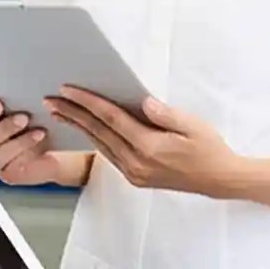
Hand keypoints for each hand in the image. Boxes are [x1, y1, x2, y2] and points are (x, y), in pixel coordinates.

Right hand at [0, 99, 64, 185]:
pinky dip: (26, 152)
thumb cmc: (38, 123)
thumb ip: (16, 101)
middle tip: (24, 117)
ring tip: (38, 130)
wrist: (56, 149)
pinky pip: (11, 165)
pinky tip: (40, 141)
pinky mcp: (7, 174)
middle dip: (4, 127)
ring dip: (18, 141)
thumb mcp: (27, 108)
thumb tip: (14, 89)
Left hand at [45, 87, 240, 197]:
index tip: (68, 89)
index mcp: (149, 147)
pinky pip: (108, 155)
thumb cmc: (208, 148)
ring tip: (59, 112)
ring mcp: (134, 173)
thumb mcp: (192, 125)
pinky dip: (94, 139)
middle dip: (72, 114)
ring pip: (100, 145)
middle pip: (98, 132)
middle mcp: (136, 162)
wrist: (219, 179)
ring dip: (78, 127)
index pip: (111, 118)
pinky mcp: (135, 177)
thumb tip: (142, 102)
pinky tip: (84, 129)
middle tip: (50, 100)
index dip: (87, 101)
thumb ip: (166, 114)